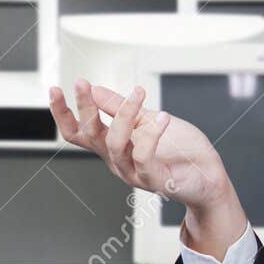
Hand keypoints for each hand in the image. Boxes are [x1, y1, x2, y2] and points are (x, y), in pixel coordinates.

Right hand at [49, 79, 247, 256]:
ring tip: (138, 93)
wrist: (209, 175)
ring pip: (115, 143)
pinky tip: (163, 117)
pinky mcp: (154, 180)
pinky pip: (144, 156)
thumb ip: (120, 108)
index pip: (78, 132)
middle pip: (90, 136)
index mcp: (113, 146)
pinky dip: (151, 134)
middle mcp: (118, 161)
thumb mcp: (148, 120)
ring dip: (123, 114)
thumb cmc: (181, 150)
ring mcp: (133, 172)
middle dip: (85, 108)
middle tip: (82, 84)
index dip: (62, 114)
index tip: (54, 89)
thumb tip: (95, 89)